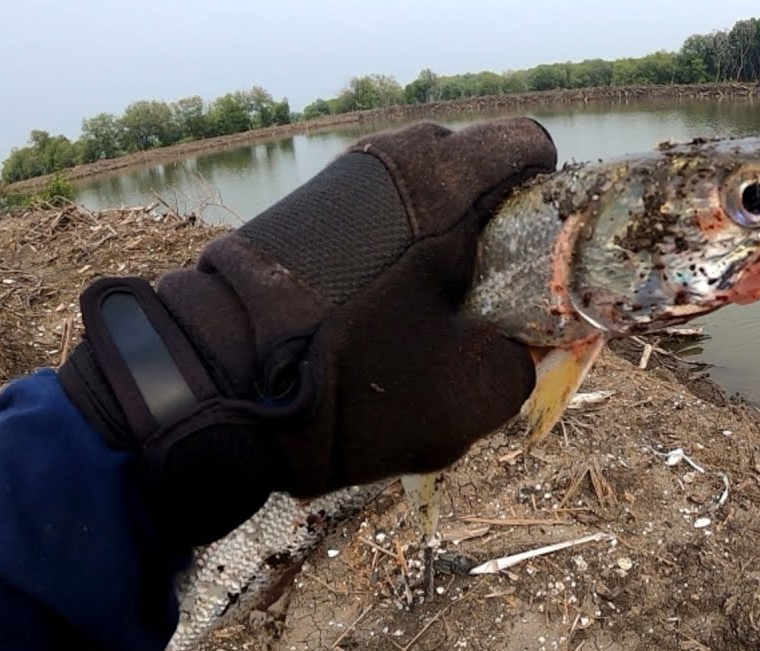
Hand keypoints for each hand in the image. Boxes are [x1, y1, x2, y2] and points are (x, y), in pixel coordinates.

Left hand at [58, 118, 558, 546]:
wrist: (209, 388)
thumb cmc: (352, 384)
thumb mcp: (468, 396)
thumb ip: (526, 362)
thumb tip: (532, 344)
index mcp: (441, 180)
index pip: (528, 146)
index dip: (550, 200)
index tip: (542, 258)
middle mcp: (388, 161)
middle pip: (475, 170)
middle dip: (494, 226)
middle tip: (490, 295)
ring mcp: (338, 182)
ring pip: (421, 198)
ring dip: (441, 244)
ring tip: (431, 311)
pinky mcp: (300, 213)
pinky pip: (376, 218)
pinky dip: (395, 254)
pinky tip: (380, 313)